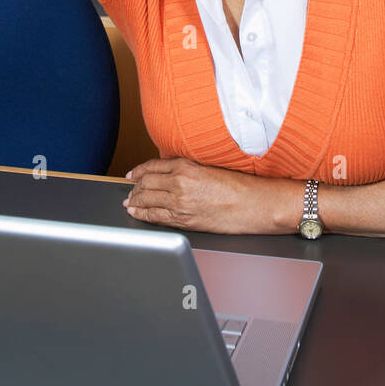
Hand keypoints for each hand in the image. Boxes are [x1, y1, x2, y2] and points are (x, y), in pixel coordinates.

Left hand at [123, 157, 298, 234]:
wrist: (255, 204)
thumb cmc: (240, 186)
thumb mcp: (211, 168)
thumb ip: (189, 169)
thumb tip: (171, 173)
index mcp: (186, 166)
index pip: (152, 166)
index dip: (138, 171)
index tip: (132, 174)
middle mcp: (179, 182)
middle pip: (146, 183)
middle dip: (134, 187)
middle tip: (129, 190)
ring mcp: (180, 202)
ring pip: (147, 199)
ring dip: (135, 200)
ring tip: (129, 202)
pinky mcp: (184, 220)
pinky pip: (155, 216)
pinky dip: (142, 214)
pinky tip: (136, 213)